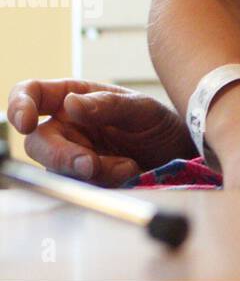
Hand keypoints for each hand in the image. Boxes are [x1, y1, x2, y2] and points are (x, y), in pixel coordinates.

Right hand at [7, 79, 191, 186]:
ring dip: (94, 172)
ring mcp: (71, 155)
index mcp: (75, 97)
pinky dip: (103, 183)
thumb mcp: (142, 108)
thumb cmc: (158, 123)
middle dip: (63, 156)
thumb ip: (108, 105)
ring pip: (58, 170)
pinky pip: (78, 187)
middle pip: (39, 142)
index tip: (26, 123)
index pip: (33, 93)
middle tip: (92, 166)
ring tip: (128, 166)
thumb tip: (71, 103)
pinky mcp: (82, 181)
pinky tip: (127, 173)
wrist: (178, 155)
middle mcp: (67, 126)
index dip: (20, 105)